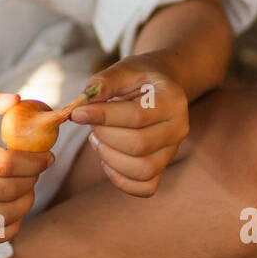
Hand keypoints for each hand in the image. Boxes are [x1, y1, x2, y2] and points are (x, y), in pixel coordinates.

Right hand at [0, 89, 53, 246]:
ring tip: (27, 185)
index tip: (47, 154)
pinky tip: (13, 210)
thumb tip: (18, 100)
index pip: (4, 164)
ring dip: (25, 203)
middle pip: (7, 191)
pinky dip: (7, 228)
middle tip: (38, 167)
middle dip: (33, 179)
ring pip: (0, 217)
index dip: (34, 161)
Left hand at [69, 55, 189, 197]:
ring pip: (143, 170)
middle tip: (91, 125)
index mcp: (172, 100)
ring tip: (98, 139)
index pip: (137, 116)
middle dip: (105, 136)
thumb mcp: (123, 70)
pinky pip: (146, 187)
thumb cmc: (138, 79)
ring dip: (110, 158)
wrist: (158, 87)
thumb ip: (104, 82)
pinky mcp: (162, 167)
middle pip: (139, 145)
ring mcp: (172, 151)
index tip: (78, 113)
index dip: (103, 117)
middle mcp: (178, 128)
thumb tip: (84, 103)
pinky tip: (107, 161)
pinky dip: (121, 180)